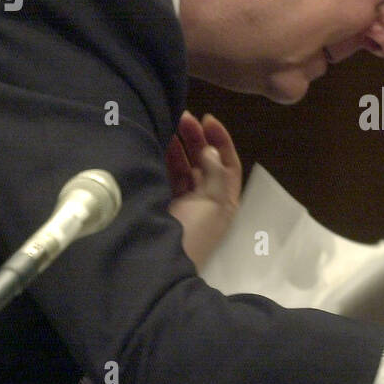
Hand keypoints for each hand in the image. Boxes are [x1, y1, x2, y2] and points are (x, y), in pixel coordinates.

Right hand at [165, 112, 241, 269]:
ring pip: (183, 167)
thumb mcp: (213, 202)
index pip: (228, 163)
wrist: (162, 267)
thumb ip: (215, 173)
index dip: (221, 139)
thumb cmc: (194, 232)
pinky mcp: (161, 207)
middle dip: (196, 138)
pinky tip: (155, 144)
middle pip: (204, 162)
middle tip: (181, 116)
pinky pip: (165, 178)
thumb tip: (210, 151)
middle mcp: (206, 200)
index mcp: (225, 200)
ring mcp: (182, 204)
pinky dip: (162, 160)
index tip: (207, 118)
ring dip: (177, 146)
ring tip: (166, 124)